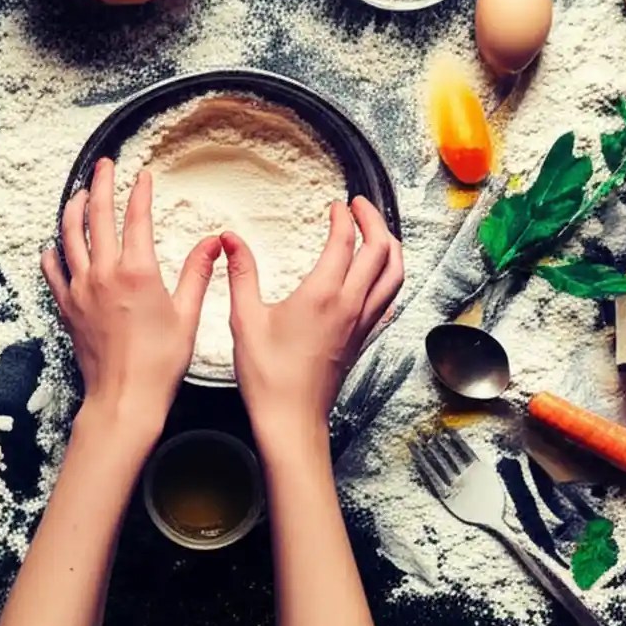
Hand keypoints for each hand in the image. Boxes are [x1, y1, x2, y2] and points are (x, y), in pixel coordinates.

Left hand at [41, 158, 220, 442]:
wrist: (124, 398)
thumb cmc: (160, 362)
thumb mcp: (188, 314)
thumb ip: (197, 273)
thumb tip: (213, 243)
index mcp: (138, 271)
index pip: (136, 217)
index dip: (139, 192)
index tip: (142, 175)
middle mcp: (104, 273)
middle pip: (96, 216)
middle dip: (100, 185)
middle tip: (104, 166)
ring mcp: (81, 289)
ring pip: (69, 237)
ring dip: (73, 210)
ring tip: (78, 193)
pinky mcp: (67, 307)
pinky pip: (54, 272)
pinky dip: (54, 253)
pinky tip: (54, 246)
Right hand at [223, 196, 402, 445]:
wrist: (291, 419)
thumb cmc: (268, 376)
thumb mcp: (245, 319)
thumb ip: (241, 273)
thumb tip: (230, 240)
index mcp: (322, 295)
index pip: (345, 241)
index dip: (343, 217)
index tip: (335, 205)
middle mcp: (350, 305)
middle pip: (381, 250)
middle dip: (373, 221)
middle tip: (360, 206)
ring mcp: (361, 323)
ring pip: (394, 274)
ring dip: (390, 246)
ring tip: (377, 231)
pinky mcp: (363, 338)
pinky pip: (389, 299)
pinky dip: (390, 277)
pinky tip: (379, 275)